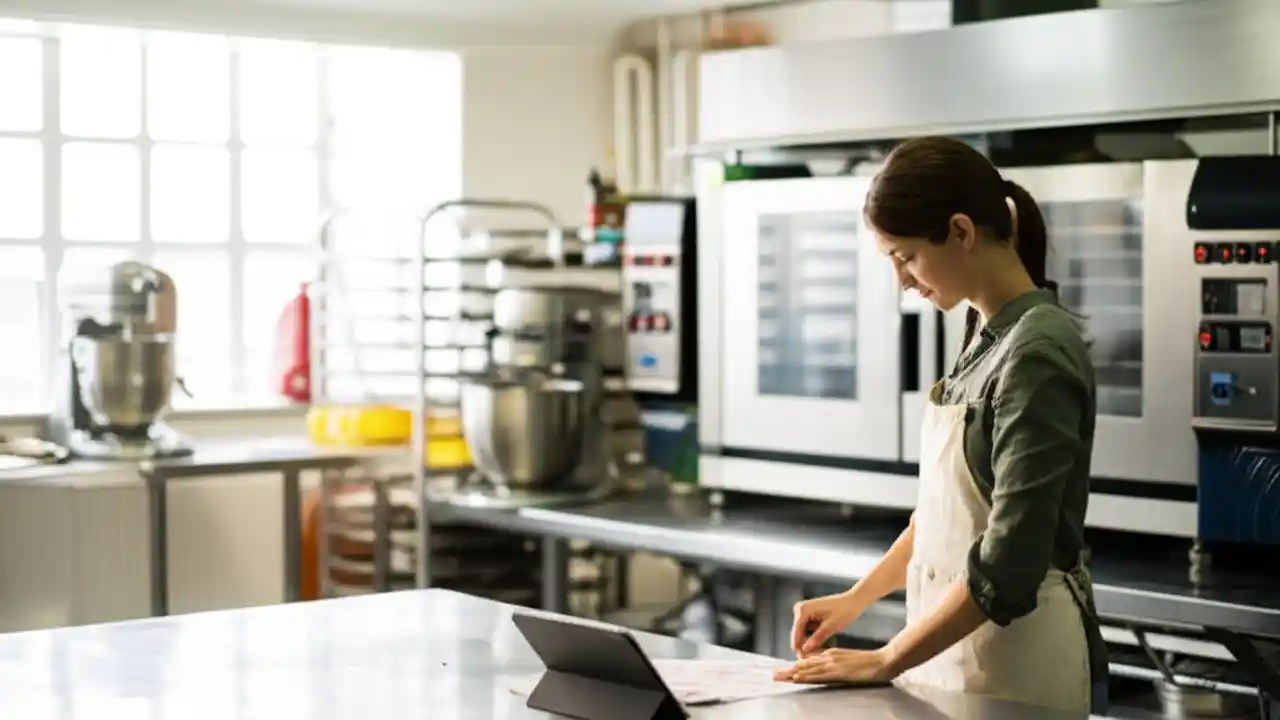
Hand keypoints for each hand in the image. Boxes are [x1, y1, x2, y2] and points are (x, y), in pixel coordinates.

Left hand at [773, 648, 896, 684]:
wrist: (883, 661)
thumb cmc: (870, 663)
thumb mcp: (849, 660)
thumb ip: (836, 662)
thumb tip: (825, 667)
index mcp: (832, 654)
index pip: (810, 662)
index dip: (796, 667)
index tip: (785, 671)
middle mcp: (829, 657)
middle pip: (805, 665)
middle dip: (789, 671)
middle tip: (774, 675)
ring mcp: (832, 663)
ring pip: (808, 669)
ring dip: (792, 673)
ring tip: (779, 676)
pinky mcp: (837, 670)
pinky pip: (818, 673)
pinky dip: (806, 674)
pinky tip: (797, 676)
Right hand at [790, 591, 864, 657]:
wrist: (853, 601)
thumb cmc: (844, 611)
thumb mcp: (831, 626)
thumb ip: (816, 638)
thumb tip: (804, 650)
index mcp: (803, 610)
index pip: (796, 633)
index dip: (800, 648)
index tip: (805, 661)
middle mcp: (800, 609)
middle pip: (798, 634)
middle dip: (806, 646)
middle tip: (817, 657)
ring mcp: (803, 611)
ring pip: (803, 634)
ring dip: (811, 643)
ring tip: (823, 650)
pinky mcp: (808, 615)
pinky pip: (808, 630)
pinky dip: (815, 638)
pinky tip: (825, 642)